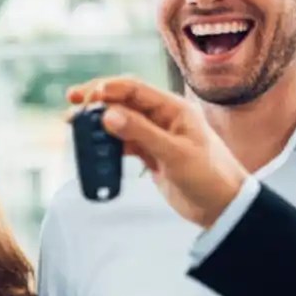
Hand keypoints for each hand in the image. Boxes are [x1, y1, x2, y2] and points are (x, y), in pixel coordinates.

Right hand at [67, 76, 248, 227]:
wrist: (223, 206)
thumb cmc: (209, 176)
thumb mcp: (175, 154)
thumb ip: (142, 133)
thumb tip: (108, 114)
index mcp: (174, 108)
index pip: (135, 89)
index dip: (109, 88)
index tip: (87, 95)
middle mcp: (163, 117)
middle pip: (124, 101)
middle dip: (97, 100)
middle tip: (72, 101)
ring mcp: (157, 136)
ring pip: (122, 122)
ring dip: (99, 122)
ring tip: (74, 123)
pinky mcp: (152, 154)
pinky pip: (125, 142)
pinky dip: (108, 143)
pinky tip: (93, 147)